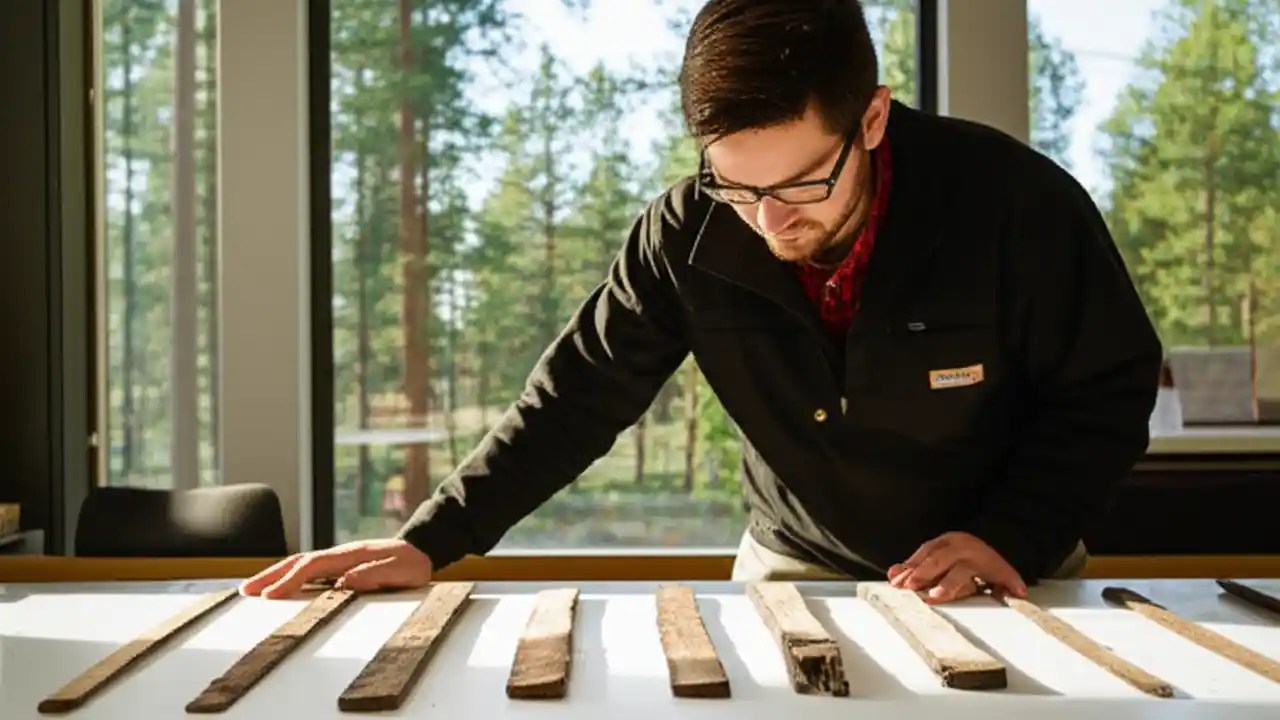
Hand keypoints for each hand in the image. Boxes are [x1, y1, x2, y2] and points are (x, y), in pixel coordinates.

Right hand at [239, 539, 432, 598]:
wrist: (423, 549)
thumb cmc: (412, 563)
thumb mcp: (400, 572)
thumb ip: (374, 575)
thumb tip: (344, 582)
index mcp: (350, 555)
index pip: (311, 566)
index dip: (289, 580)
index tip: (269, 596)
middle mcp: (339, 555)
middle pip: (297, 562)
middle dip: (270, 576)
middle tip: (245, 591)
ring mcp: (338, 559)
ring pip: (300, 565)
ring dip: (275, 575)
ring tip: (252, 589)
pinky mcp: (340, 566)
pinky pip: (308, 570)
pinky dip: (289, 577)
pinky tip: (279, 587)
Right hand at [886, 531, 1026, 603]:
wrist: (993, 533)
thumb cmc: (993, 564)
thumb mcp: (1005, 575)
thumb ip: (1009, 585)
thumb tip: (1018, 594)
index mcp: (977, 556)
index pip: (961, 570)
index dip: (949, 583)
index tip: (935, 596)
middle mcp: (959, 547)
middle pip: (939, 560)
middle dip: (922, 573)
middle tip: (909, 588)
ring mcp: (945, 542)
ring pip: (925, 554)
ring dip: (909, 569)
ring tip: (897, 584)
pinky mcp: (934, 543)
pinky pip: (918, 551)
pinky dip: (905, 563)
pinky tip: (894, 573)